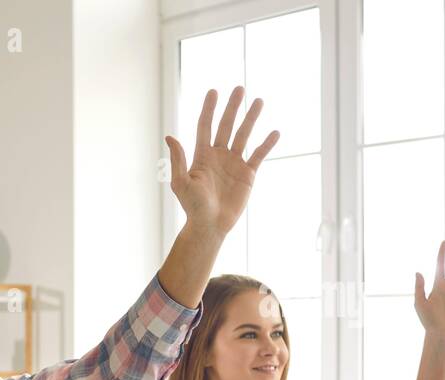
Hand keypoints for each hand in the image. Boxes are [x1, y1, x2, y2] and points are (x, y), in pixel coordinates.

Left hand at [165, 87, 279, 237]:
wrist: (210, 225)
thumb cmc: (192, 206)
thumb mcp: (181, 182)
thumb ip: (178, 159)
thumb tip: (170, 136)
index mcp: (201, 155)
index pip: (206, 126)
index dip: (209, 109)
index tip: (213, 91)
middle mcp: (218, 156)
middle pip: (226, 126)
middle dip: (232, 107)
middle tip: (239, 88)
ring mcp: (234, 163)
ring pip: (244, 135)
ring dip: (251, 119)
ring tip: (259, 101)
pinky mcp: (247, 174)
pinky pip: (258, 155)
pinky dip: (266, 144)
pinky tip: (274, 132)